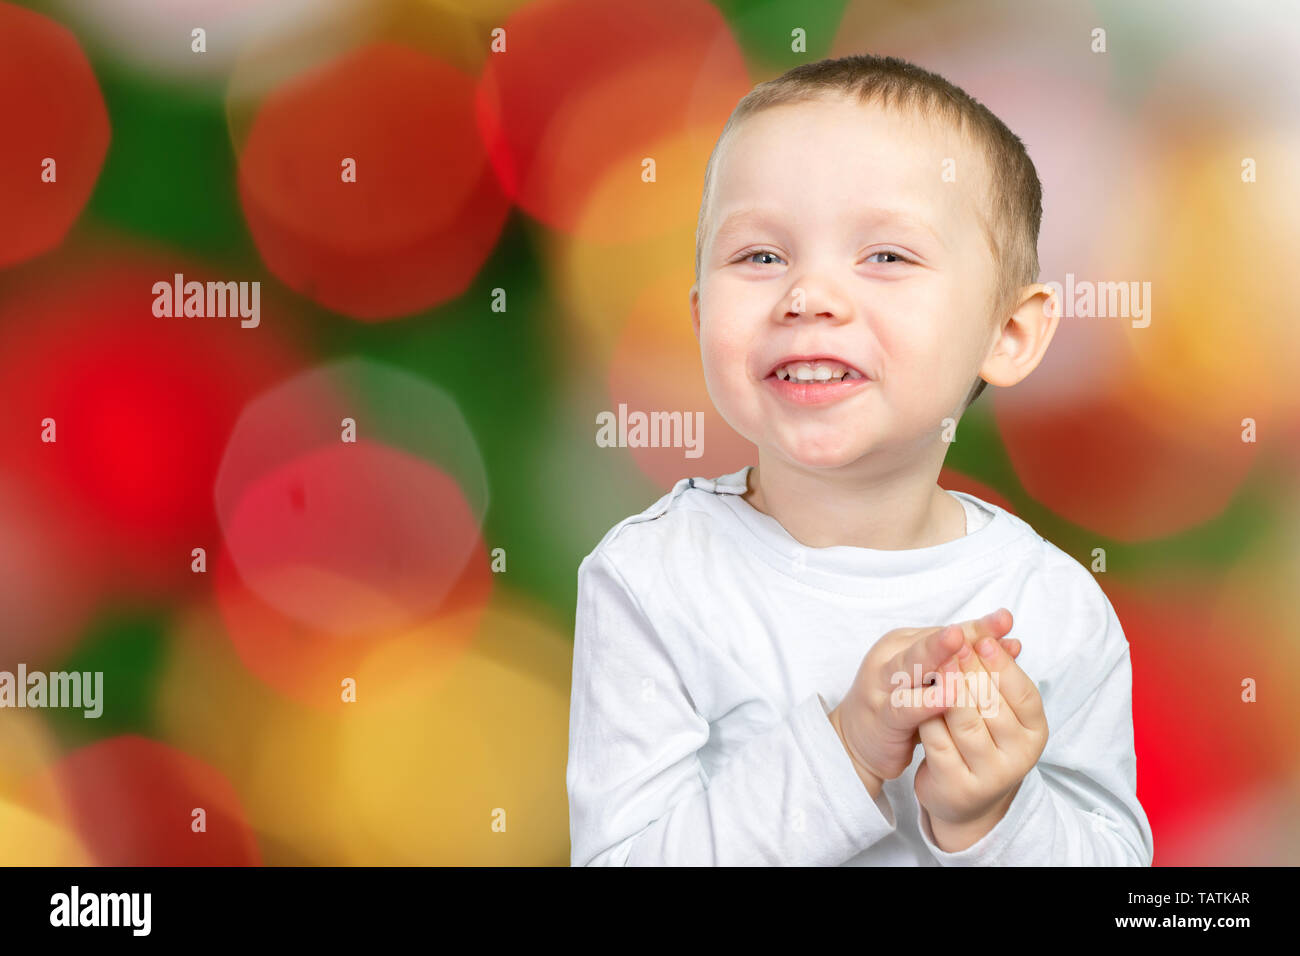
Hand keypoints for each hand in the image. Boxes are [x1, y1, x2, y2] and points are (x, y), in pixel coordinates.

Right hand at [828, 610, 1018, 791]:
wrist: (855, 742)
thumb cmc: (901, 707)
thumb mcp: (934, 681)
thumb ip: (965, 663)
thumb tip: (1012, 644)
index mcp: (903, 643)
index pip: (945, 631)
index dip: (978, 627)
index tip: (1007, 619)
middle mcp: (890, 657)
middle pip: (929, 642)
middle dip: (962, 633)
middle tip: (992, 623)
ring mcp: (881, 685)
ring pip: (911, 666)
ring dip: (936, 654)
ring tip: (962, 644)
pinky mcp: (880, 716)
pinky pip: (904, 706)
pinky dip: (926, 700)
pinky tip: (948, 697)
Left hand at [914, 610, 1048, 850]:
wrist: (962, 796)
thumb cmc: (980, 738)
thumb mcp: (996, 708)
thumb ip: (995, 674)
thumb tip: (999, 630)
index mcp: (1035, 732)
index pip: (1024, 693)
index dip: (1002, 665)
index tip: (980, 639)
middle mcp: (1019, 757)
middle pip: (993, 705)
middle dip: (969, 669)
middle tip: (951, 640)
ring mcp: (989, 776)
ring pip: (964, 724)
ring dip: (947, 689)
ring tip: (934, 662)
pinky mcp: (957, 786)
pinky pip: (938, 744)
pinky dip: (927, 717)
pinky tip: (916, 697)